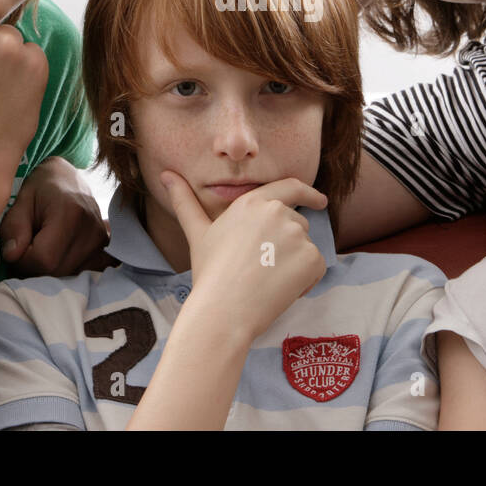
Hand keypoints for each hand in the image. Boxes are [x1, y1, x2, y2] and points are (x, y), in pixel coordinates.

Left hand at [1, 155, 112, 275]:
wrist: (67, 178)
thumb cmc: (40, 187)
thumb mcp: (19, 201)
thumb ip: (13, 228)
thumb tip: (12, 256)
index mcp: (70, 213)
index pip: (44, 259)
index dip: (23, 260)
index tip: (15, 248)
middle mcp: (91, 229)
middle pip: (56, 270)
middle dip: (33, 266)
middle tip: (25, 246)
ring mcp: (101, 239)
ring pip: (66, 273)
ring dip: (47, 267)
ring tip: (41, 245)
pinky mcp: (103, 246)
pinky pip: (79, 270)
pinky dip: (63, 265)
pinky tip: (56, 250)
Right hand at [161, 171, 327, 344]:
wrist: (223, 310)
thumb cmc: (209, 273)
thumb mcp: (197, 233)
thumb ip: (185, 201)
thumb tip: (165, 175)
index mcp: (253, 202)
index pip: (290, 187)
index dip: (309, 193)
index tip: (319, 201)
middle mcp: (277, 211)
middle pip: (298, 224)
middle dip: (288, 246)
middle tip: (261, 270)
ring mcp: (296, 234)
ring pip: (306, 247)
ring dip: (295, 264)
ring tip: (266, 281)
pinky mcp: (310, 258)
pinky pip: (317, 268)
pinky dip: (306, 281)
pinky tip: (280, 291)